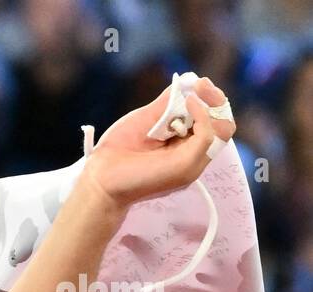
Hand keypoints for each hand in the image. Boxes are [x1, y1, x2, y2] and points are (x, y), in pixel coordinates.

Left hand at [83, 77, 237, 208]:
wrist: (100, 178)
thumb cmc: (117, 151)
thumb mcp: (146, 118)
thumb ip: (168, 103)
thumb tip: (189, 81)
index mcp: (185, 145)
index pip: (214, 120)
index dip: (210, 99)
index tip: (199, 83)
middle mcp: (193, 155)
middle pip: (224, 124)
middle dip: (215, 99)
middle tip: (201, 85)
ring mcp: (192, 162)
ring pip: (222, 130)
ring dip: (209, 106)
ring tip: (194, 93)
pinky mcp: (187, 166)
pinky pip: (208, 137)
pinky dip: (202, 115)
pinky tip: (188, 103)